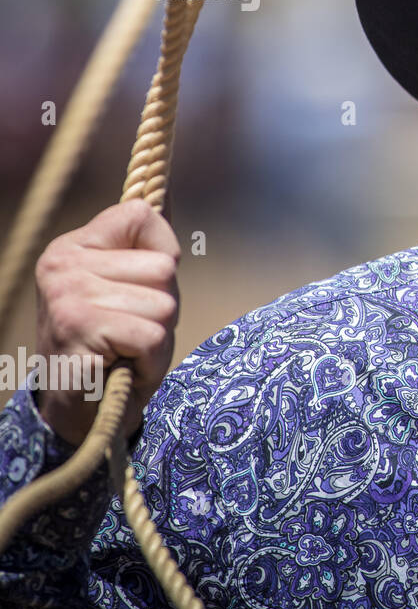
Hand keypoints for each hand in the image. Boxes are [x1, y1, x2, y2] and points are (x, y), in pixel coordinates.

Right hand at [32, 199, 180, 447]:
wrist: (83, 409)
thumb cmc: (118, 344)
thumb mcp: (134, 287)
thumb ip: (147, 248)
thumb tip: (160, 200)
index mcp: (73, 246)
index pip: (141, 214)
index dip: (162, 253)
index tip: (142, 285)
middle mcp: (63, 263)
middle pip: (164, 267)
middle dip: (164, 304)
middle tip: (132, 329)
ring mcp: (67, 295)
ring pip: (164, 303)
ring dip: (158, 334)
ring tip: (127, 347)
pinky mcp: (79, 328)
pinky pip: (152, 335)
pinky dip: (151, 358)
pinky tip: (126, 365)